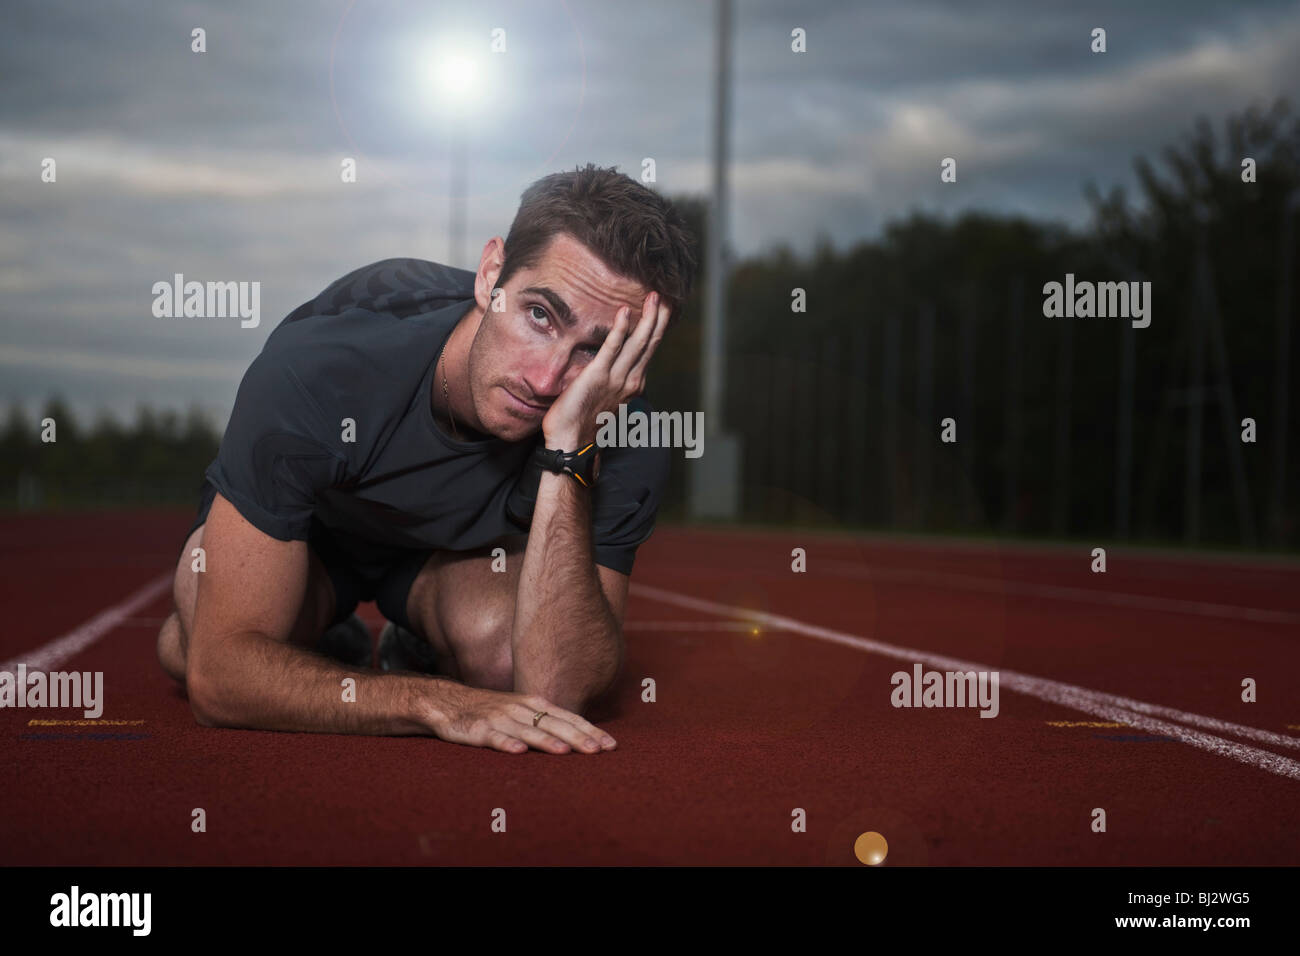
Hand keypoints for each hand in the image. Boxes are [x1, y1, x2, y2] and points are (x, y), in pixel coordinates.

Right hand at [429, 681, 617, 754]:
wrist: (448, 702)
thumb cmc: (491, 710)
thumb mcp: (522, 711)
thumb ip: (547, 721)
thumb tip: (579, 736)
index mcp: (534, 704)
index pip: (569, 718)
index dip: (590, 730)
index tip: (611, 745)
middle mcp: (520, 708)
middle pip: (554, 724)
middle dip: (578, 737)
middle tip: (600, 751)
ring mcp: (500, 718)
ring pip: (528, 730)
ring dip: (547, 741)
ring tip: (566, 751)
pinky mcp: (478, 729)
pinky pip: (494, 738)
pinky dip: (506, 743)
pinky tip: (518, 752)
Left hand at [541, 290, 669, 449]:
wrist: (570, 443)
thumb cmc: (582, 425)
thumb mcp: (603, 401)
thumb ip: (610, 383)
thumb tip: (608, 371)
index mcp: (632, 386)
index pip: (648, 352)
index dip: (655, 330)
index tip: (660, 312)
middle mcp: (630, 381)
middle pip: (650, 344)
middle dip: (659, 319)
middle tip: (666, 297)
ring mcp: (616, 378)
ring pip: (638, 343)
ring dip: (648, 318)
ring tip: (655, 297)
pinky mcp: (598, 376)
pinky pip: (612, 347)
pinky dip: (620, 328)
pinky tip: (625, 311)